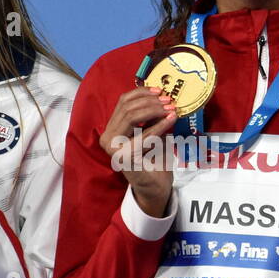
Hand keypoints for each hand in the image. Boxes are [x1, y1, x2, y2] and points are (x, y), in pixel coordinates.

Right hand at [98, 87, 176, 217]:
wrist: (154, 186)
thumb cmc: (153, 159)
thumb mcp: (151, 131)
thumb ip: (150, 116)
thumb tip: (161, 96)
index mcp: (111, 129)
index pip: (122, 102)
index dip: (141, 93)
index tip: (159, 91)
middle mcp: (107, 138)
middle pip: (127, 107)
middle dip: (150, 102)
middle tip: (169, 101)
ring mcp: (112, 147)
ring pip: (132, 116)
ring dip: (154, 110)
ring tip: (171, 109)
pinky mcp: (123, 156)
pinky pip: (143, 135)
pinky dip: (159, 125)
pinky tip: (171, 120)